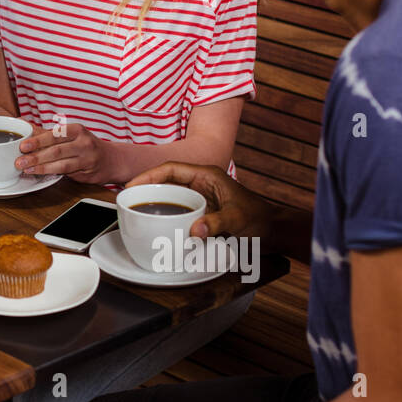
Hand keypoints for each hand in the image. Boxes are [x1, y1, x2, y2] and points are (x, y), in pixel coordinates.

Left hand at [15, 123, 117, 183]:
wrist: (112, 160)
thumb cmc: (86, 144)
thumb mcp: (70, 133)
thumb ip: (46, 131)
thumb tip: (23, 123)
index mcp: (77, 130)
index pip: (55, 134)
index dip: (38, 141)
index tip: (23, 146)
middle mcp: (84, 144)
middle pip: (57, 151)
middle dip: (36, 157)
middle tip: (20, 161)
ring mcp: (87, 160)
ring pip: (62, 165)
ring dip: (42, 168)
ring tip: (27, 170)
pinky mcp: (87, 174)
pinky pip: (68, 175)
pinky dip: (53, 175)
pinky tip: (41, 175)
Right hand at [125, 162, 276, 240]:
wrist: (274, 232)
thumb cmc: (260, 220)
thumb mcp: (237, 220)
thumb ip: (217, 222)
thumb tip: (194, 230)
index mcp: (207, 176)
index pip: (170, 169)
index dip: (149, 175)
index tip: (132, 186)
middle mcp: (201, 184)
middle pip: (166, 180)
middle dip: (146, 187)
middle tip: (127, 200)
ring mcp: (201, 197)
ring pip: (170, 194)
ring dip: (154, 201)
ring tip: (136, 211)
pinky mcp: (202, 211)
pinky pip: (178, 209)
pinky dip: (165, 214)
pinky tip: (157, 225)